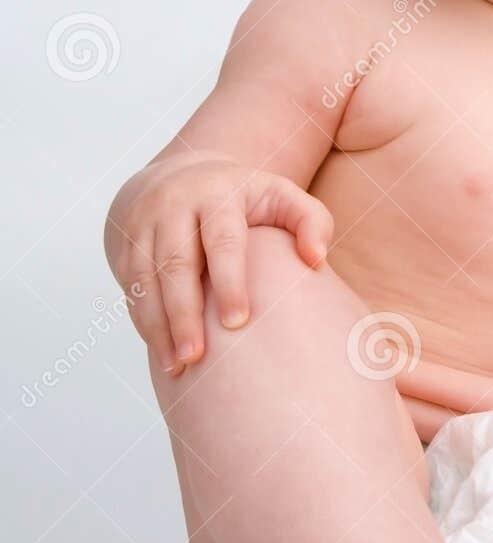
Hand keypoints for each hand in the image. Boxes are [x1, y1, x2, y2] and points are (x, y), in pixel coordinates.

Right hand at [105, 151, 333, 376]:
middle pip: (176, 263)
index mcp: (218, 194)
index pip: (222, 240)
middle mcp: (175, 204)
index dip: (229, 281)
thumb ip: (311, 221)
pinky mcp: (125, 242)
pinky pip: (131, 285)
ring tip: (176, 366)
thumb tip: (316, 259)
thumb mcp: (283, 196)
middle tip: (196, 357)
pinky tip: (161, 351)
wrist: (180, 176)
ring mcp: (144, 222)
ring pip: (146, 277)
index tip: (237, 323)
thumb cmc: (244, 198)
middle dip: (184, 313)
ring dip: (158, 325)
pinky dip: (144, 320)